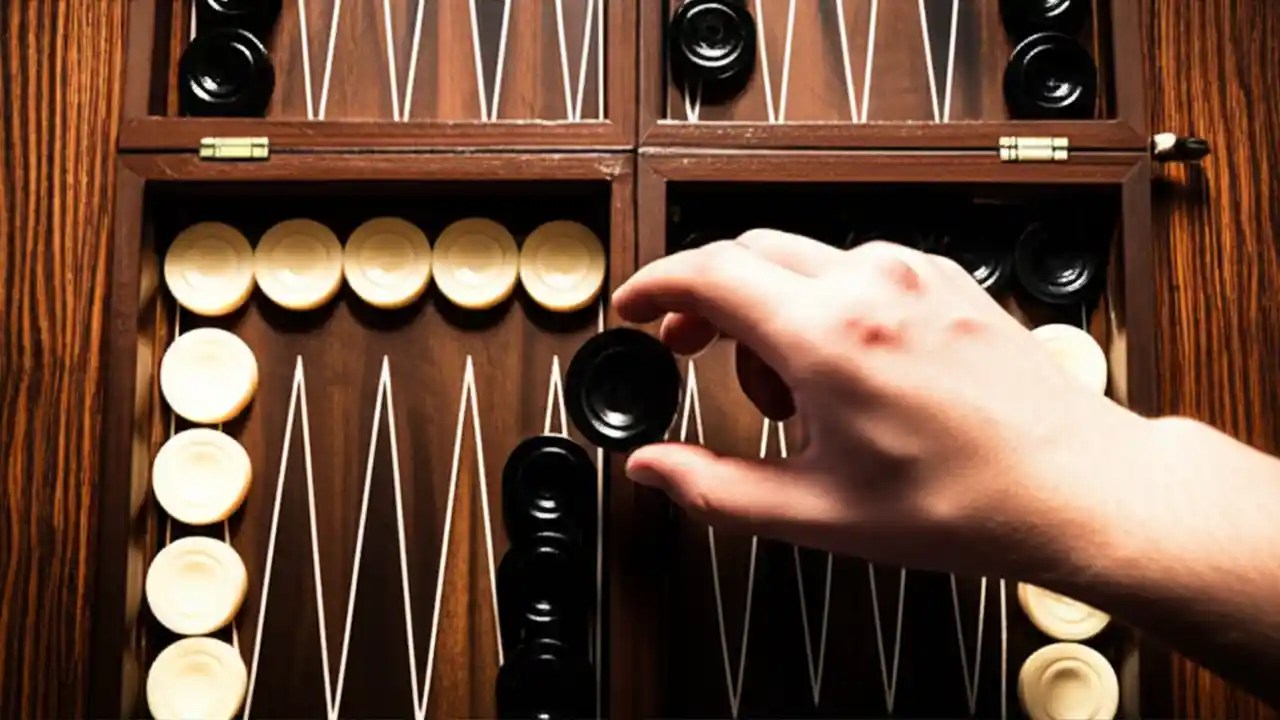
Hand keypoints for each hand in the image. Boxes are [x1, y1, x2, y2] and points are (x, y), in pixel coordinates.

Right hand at [613, 229, 1159, 577]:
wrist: (1075, 487)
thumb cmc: (966, 503)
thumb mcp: (819, 514)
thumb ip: (714, 489)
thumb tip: (652, 467)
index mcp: (831, 335)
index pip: (707, 273)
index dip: (652, 286)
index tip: (633, 306)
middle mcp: (872, 283)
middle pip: (746, 255)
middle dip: (706, 303)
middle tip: (692, 353)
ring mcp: (914, 273)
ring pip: (799, 261)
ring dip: (769, 311)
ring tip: (794, 393)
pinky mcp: (944, 278)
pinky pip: (854, 268)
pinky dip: (822, 304)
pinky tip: (845, 371)